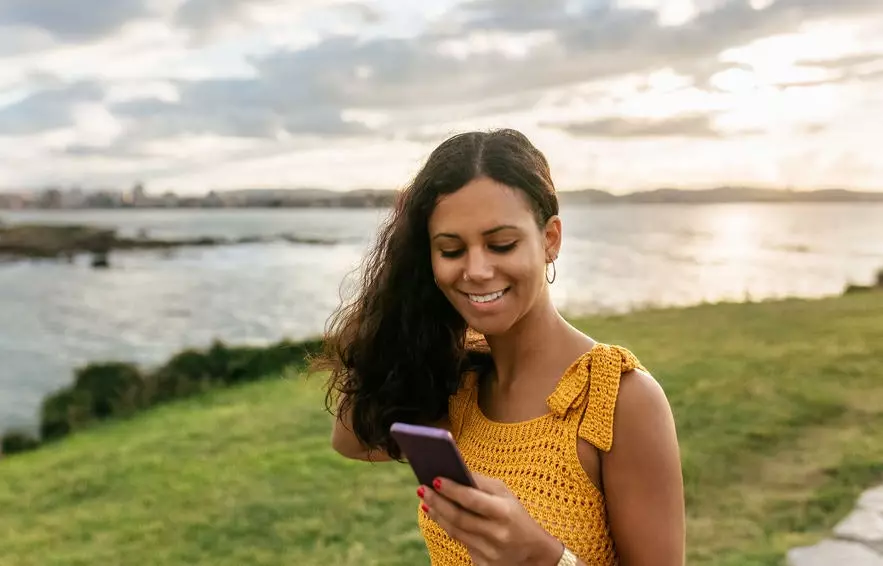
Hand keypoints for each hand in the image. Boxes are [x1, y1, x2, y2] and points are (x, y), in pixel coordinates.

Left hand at [419, 472, 562, 565]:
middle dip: (438, 502)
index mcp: (504, 512)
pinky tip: (437, 516)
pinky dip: (447, 527)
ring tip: (426, 500)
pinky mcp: (483, 564)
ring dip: (437, 515)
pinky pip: (460, 543)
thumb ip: (482, 483)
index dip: (452, 490)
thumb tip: (456, 470)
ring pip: (455, 531)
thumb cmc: (515, 516)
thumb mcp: (506, 495)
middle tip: (422, 489)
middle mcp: (497, 534)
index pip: (473, 499)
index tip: (435, 479)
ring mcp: (489, 552)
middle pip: (459, 517)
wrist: (533, 552)